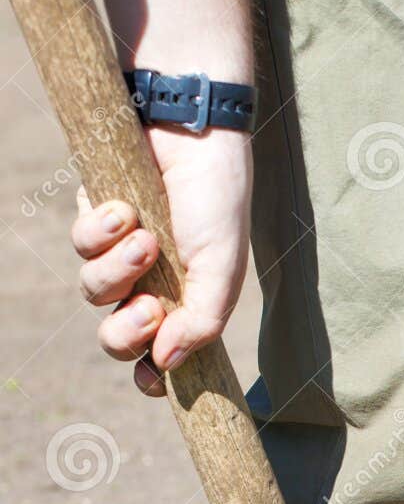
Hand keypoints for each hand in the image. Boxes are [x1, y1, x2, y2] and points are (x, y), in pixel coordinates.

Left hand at [70, 127, 251, 396]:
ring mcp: (119, 252)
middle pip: (114, 336)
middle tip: (148, 307)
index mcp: (185, 301)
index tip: (150, 379)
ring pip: (93, 292)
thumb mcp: (223, 266)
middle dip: (125, 330)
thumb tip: (166, 363)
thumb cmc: (217, 194)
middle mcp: (150, 283)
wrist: (190, 124)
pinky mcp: (93, 218)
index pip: (158, 356)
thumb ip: (201, 321)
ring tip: (143, 238)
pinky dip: (99, 232)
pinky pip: (79, 245)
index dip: (149, 376)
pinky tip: (123, 210)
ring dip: (117, 271)